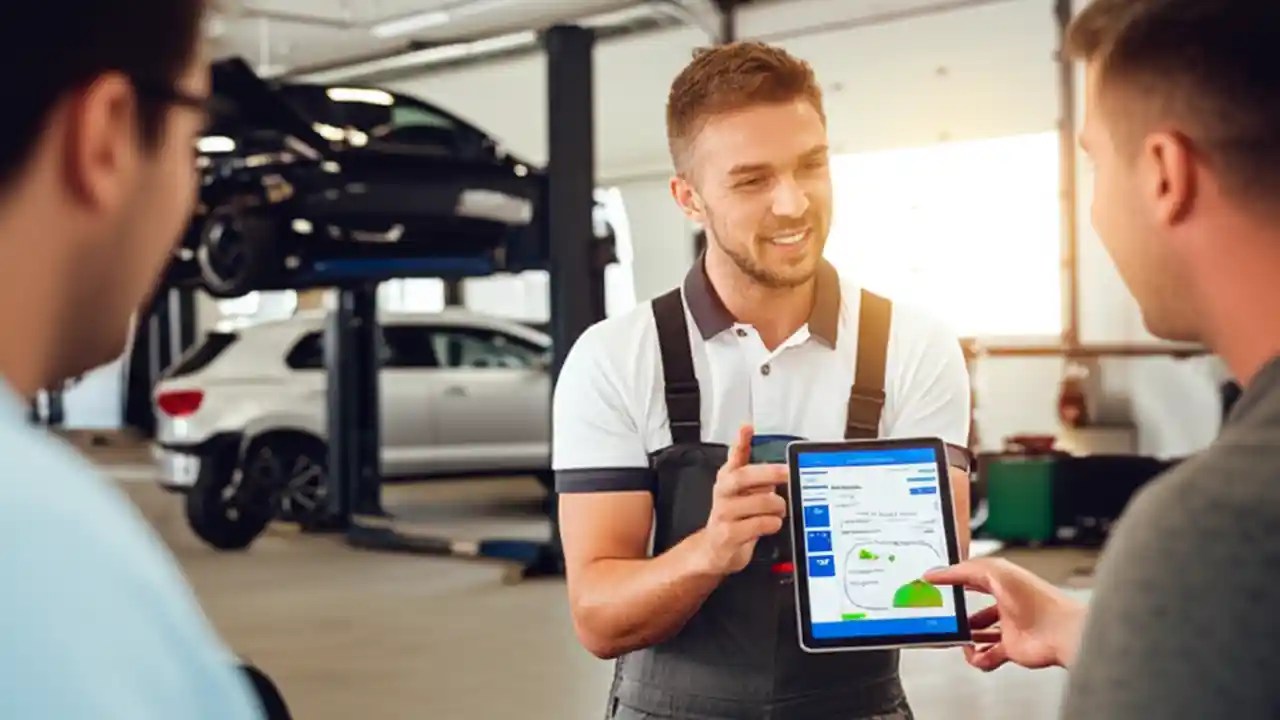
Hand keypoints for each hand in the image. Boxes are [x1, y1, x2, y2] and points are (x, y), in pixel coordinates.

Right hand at [699, 425, 787, 574]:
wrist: (714, 550)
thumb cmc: (734, 518)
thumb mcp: (743, 494)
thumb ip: (756, 475)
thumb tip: (776, 465)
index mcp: (728, 479)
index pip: (733, 456)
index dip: (740, 441)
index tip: (747, 428)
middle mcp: (723, 493)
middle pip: (742, 477)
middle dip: (767, 472)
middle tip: (786, 472)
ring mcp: (724, 514)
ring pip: (758, 502)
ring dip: (776, 505)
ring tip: (780, 509)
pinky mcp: (728, 534)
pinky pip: (758, 524)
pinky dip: (772, 523)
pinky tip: (772, 523)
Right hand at [924, 558, 1086, 671]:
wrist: (1061, 631)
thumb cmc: (1035, 598)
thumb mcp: (993, 572)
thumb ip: (961, 571)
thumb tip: (934, 574)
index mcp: (1004, 582)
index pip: (975, 578)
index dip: (956, 579)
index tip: (937, 584)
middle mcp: (1007, 605)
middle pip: (977, 610)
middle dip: (961, 616)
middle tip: (946, 618)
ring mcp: (1009, 628)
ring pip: (981, 635)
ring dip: (968, 638)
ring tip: (958, 638)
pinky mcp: (1011, 649)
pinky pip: (989, 656)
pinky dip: (978, 658)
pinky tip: (975, 654)